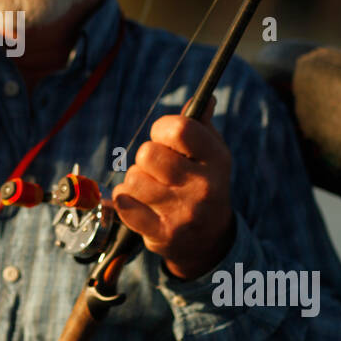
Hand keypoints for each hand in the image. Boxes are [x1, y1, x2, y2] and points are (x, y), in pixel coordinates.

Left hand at [112, 97, 235, 280]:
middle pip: (148, 154)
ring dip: (135, 181)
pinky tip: (140, 205)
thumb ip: (201, 126)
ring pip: (133, 179)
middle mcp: (203, 187)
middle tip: (158, 170)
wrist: (209, 241)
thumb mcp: (211, 156)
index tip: (163, 138)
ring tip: (151, 190)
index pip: (179, 128)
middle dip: (146, 159)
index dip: (161, 128)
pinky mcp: (162, 233)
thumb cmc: (202, 185)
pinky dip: (125, 200)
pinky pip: (124, 203)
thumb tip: (204, 98)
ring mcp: (183, 213)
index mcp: (217, 160)